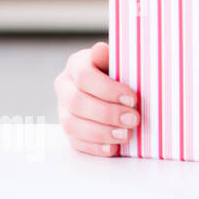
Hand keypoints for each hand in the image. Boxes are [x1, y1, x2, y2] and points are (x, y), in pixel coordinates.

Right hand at [54, 41, 138, 156]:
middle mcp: (65, 87)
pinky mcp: (70, 130)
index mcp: (76, 65)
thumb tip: (100, 50)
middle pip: (78, 103)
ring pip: (73, 125)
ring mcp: (64, 110)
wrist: (120, 85)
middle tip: (134, 119)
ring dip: (102, 132)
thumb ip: (112, 58)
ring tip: (126, 135)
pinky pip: (76, 142)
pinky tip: (113, 148)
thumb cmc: (123, 71)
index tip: (133, 99)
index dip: (109, 90)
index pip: (85, 77)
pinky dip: (95, 147)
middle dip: (108, 113)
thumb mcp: (121, 60)